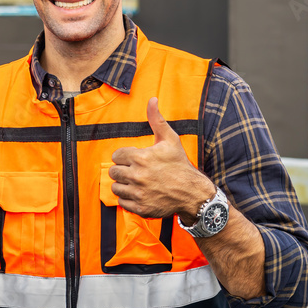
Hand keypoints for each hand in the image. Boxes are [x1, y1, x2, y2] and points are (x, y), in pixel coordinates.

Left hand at [107, 97, 214, 220]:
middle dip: (123, 170)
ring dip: (124, 185)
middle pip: (114, 172)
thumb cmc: (180, 165)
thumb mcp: (170, 139)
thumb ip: (156, 119)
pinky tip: (140, 194)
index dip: (125, 157)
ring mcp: (138, 193)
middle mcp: (137, 176)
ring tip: (137, 183)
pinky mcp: (140, 208)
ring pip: (116, 187)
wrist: (193, 193)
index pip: (116, 156)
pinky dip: (128, 199)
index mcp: (140, 158)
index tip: (135, 160)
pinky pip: (122, 202)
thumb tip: (152, 99)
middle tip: (136, 172)